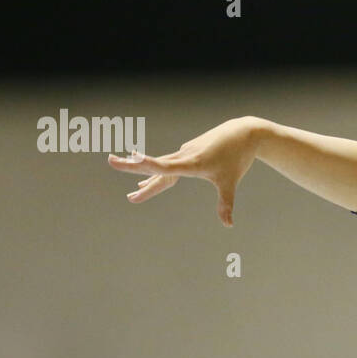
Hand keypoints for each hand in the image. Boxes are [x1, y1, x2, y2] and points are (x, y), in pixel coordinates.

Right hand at [107, 116, 260, 226]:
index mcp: (192, 163)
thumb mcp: (230, 182)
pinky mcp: (189, 151)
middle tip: (111, 162)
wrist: (244, 132)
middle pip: (156, 167)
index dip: (146, 164)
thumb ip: (225, 204)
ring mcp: (185, 152)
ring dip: (146, 178)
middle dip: (133, 167)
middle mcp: (184, 156)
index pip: (165, 166)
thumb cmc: (238, 157)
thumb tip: (229, 225)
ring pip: (162, 167)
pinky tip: (150, 179)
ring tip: (135, 192)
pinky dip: (157, 172)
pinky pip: (168, 164)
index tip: (129, 158)